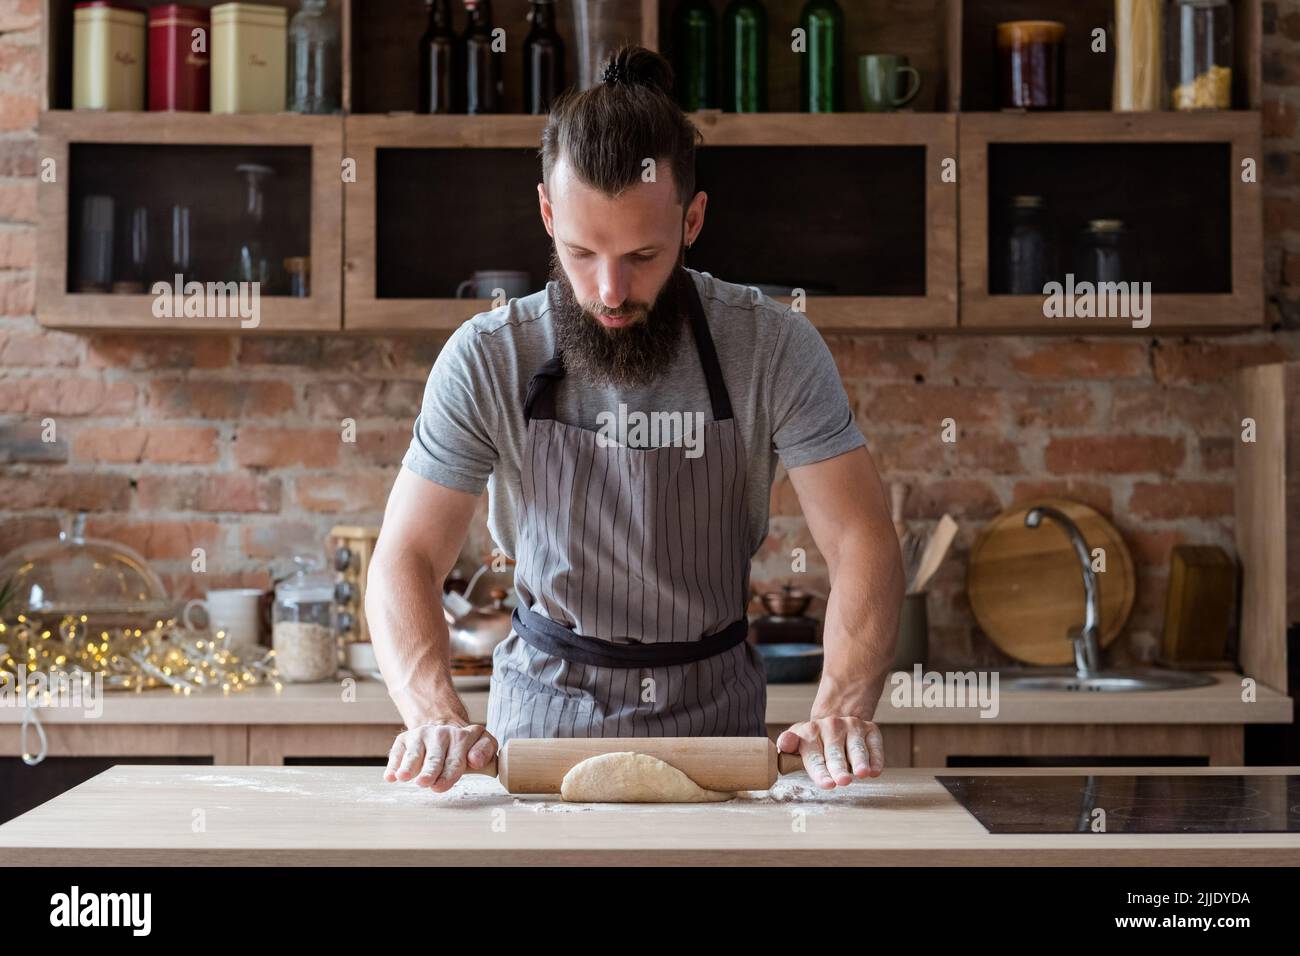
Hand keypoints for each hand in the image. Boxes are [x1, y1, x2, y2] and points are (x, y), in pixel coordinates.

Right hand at [384, 719, 498, 792]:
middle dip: (430, 771)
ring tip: (404, 777)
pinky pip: (397, 753)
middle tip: (425, 783)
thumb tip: (475, 761)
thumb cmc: (465, 746)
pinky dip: (393, 765)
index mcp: (462, 737)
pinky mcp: (404, 740)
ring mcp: (420, 736)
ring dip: (409, 766)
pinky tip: (390, 776)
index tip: (441, 785)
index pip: (456, 760)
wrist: (442, 729)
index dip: (449, 773)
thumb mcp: (483, 743)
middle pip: (435, 758)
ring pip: (414, 754)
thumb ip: (485, 751)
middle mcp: (440, 734)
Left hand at [777, 716, 883, 788]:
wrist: (836, 718)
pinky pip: (875, 744)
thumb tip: (784, 743)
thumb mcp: (797, 740)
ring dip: (860, 761)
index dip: (820, 772)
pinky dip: (876, 758)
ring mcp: (853, 727)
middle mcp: (832, 727)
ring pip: (856, 747)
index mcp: (810, 732)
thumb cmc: (814, 740)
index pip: (815, 757)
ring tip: (862, 773)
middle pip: (835, 753)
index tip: (827, 784)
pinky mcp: (871, 729)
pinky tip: (875, 770)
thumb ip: (788, 744)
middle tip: (842, 781)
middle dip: (839, 768)